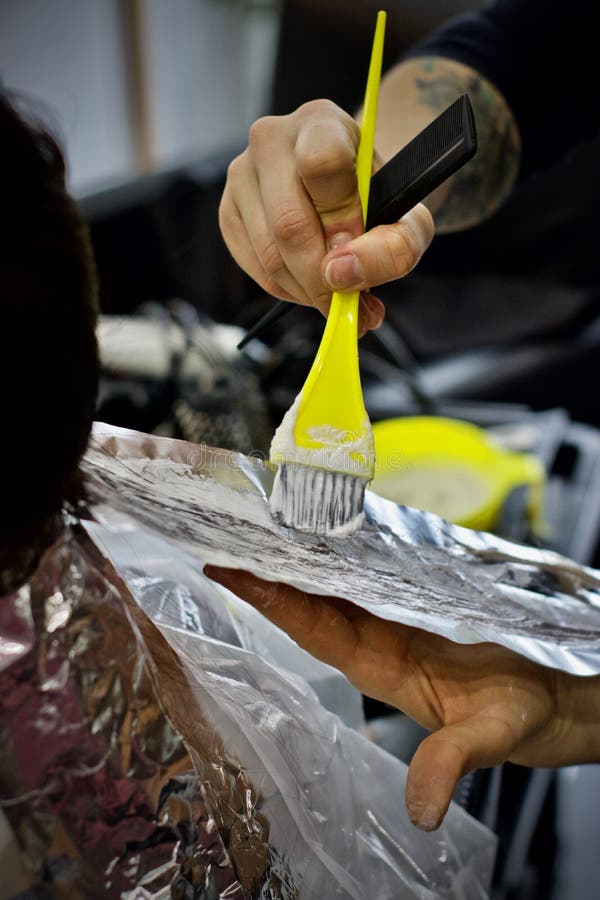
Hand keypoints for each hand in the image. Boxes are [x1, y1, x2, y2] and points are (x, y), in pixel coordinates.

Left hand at [204, 566, 599, 829]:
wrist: (544, 696)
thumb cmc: (515, 716)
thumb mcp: (489, 738)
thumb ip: (452, 763)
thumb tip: (422, 813)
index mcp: (380, 668)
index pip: (314, 631)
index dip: (272, 602)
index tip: (230, 571)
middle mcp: (376, 641)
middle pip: (311, 602)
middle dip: (269, 571)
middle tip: (228, 529)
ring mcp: (392, 621)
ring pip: (335, 586)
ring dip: (299, 559)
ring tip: (261, 523)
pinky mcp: (412, 606)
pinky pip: (367, 577)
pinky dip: (342, 555)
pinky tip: (325, 531)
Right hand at [219, 100, 433, 335]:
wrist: (349, 189)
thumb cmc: (377, 200)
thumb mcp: (408, 221)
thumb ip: (393, 246)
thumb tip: (338, 275)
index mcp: (321, 122)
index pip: (321, 164)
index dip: (341, 219)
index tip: (358, 247)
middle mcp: (271, 139)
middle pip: (288, 223)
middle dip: (322, 276)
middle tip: (349, 299)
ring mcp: (241, 174)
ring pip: (269, 254)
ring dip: (307, 290)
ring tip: (337, 295)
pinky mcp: (227, 210)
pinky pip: (254, 268)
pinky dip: (287, 290)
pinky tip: (310, 287)